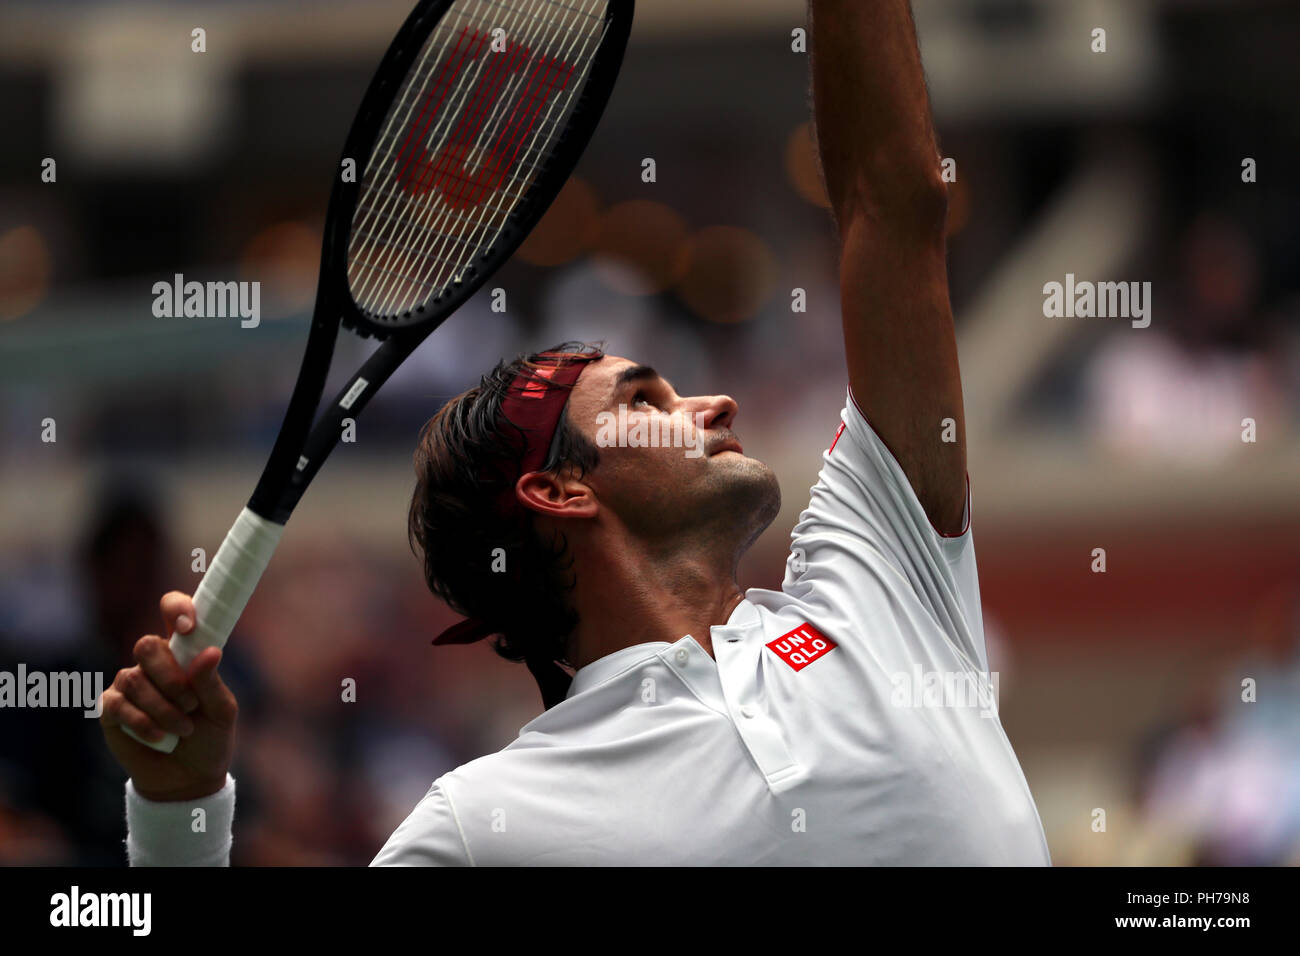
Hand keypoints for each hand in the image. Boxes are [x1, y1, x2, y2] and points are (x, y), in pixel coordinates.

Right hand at [99, 591, 237, 800]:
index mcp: (184, 653)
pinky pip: (118, 705)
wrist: (189, 778)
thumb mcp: (222, 711)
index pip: (172, 612)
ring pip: (134, 678)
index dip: (176, 608)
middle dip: (171, 677)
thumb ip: (212, 683)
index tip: (188, 626)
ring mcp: (129, 685)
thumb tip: (210, 652)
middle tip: (191, 703)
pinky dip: (144, 724)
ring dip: (162, 707)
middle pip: (146, 646)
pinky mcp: (110, 710)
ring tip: (183, 728)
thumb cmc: (210, 737)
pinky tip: (161, 738)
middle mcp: (153, 664)